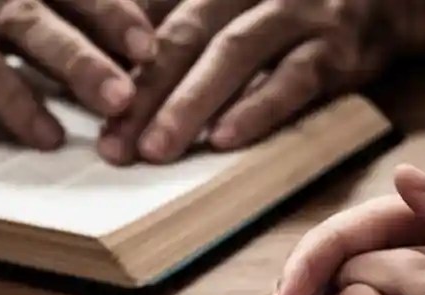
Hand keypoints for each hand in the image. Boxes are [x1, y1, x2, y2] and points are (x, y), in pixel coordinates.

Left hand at [97, 0, 424, 163]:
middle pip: (186, 35)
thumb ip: (190, 23)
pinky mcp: (339, 46)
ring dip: (190, 104)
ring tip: (155, 150)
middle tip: (112, 144)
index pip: (159, 16)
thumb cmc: (306, 5)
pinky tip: (225, 140)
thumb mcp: (244, 3)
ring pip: (234, 55)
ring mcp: (299, 12)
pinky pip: (293, 80)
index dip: (118, 59)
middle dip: (144, 91)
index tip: (85, 106)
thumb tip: (123, 66)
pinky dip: (258, 109)